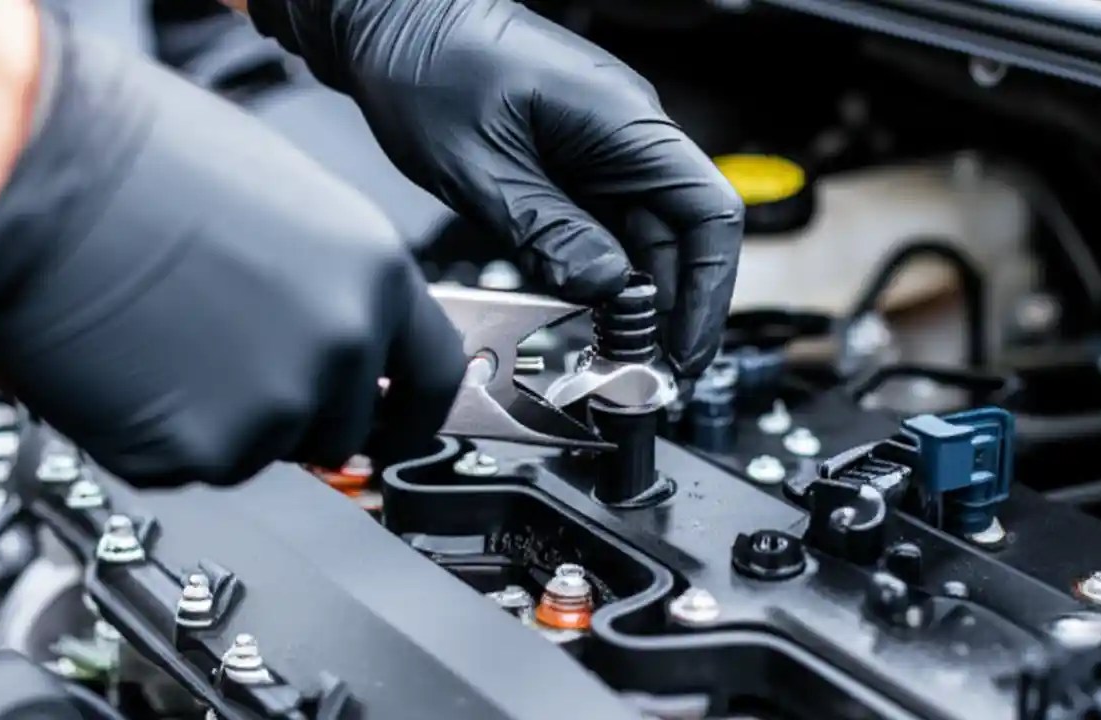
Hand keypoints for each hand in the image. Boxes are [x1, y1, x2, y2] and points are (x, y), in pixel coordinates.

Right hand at [0, 11, 464, 483]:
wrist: (39, 174)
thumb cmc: (145, 161)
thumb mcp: (293, 206)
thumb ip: (338, 283)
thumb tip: (351, 333)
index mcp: (376, 276)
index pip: (436, 378)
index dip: (416, 411)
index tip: (399, 425)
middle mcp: (341, 347)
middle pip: (346, 425)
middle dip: (301, 411)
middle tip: (238, 365)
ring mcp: (275, 406)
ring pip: (267, 449)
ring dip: (227, 419)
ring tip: (172, 343)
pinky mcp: (200, 451)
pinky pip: (195, 464)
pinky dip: (163, 433)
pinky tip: (135, 368)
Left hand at [240, 0, 743, 375]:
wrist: (391, 23)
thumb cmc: (429, 67)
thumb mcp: (480, 166)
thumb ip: (547, 230)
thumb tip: (609, 287)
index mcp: (625, 124)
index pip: (709, 214)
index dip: (708, 291)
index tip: (686, 349)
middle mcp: (628, 137)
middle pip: (681, 236)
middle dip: (668, 310)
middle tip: (639, 373)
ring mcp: (604, 150)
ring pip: (644, 239)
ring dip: (634, 300)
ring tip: (612, 356)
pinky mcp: (575, 164)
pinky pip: (606, 228)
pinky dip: (602, 275)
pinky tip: (586, 312)